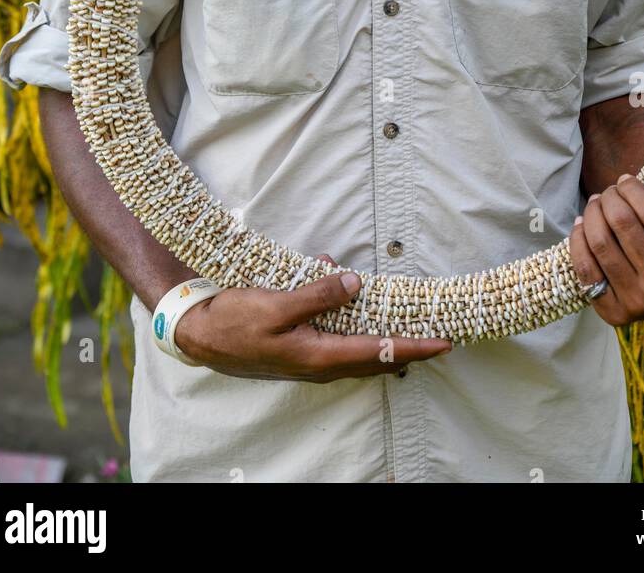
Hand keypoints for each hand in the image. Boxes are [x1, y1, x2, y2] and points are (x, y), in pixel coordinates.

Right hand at [174, 252, 452, 379]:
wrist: (199, 334)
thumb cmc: (234, 322)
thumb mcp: (275, 305)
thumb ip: (317, 295)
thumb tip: (355, 283)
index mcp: (318, 355)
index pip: (377, 352)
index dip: (414, 346)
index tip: (444, 342)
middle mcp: (320, 361)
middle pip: (376, 357)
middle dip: (408, 345)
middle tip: (438, 333)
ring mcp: (311, 355)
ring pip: (359, 347)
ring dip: (381, 331)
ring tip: (405, 314)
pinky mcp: (303, 345)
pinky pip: (340, 335)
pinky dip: (354, 317)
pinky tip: (346, 286)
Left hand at [569, 156, 643, 325]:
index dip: (633, 190)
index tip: (625, 180)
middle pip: (623, 226)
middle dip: (610, 198)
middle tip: (608, 191)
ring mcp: (639, 304)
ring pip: (601, 243)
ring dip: (592, 214)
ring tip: (596, 203)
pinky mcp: (613, 312)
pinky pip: (585, 268)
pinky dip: (578, 239)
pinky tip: (583, 224)